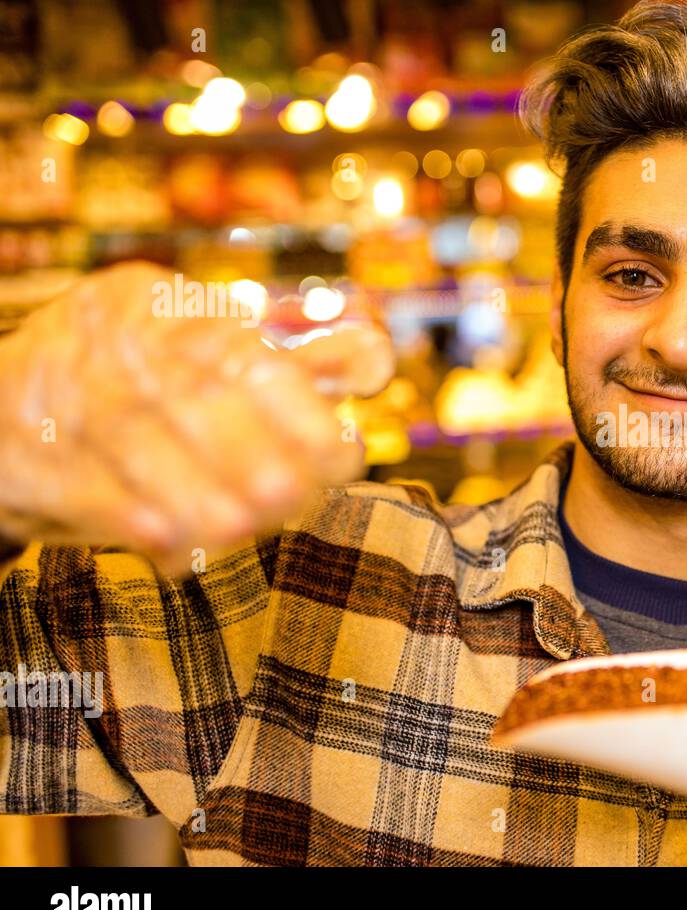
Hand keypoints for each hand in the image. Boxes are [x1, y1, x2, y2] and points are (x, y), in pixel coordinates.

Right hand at [0, 262, 388, 575]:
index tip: (344, 459)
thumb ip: (295, 368)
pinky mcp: (21, 447)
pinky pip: (75, 480)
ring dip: (194, 492)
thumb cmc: (141, 385)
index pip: (244, 355)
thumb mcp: (210, 358)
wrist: (5, 401)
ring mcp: (63, 390)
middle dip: (251, 454)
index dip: (300, 410)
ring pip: (134, 440)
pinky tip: (167, 547)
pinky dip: (123, 515)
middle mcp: (116, 340)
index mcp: (173, 311)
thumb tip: (376, 360)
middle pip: (190, 395)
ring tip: (243, 529)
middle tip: (294, 500)